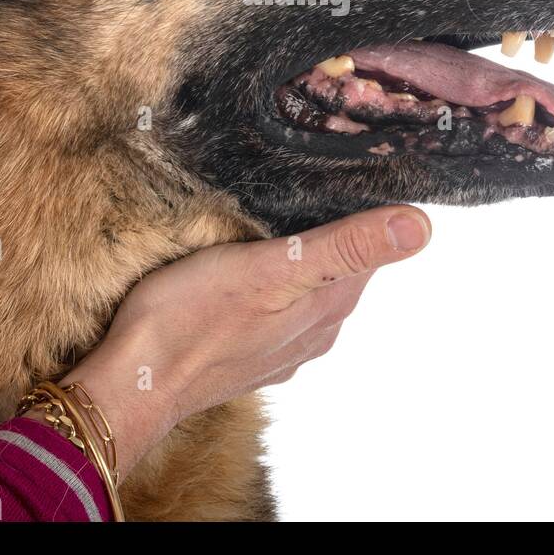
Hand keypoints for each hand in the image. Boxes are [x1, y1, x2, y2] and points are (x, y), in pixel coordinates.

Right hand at [38, 205, 430, 471]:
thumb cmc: (191, 319)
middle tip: (318, 179)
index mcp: (329, 303)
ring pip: (311, 288)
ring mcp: (283, 347)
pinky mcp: (250, 354)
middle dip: (338, 228)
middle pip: (344, 267)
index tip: (356, 169)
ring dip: (306, 256)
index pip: (374, 247)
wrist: (132, 386)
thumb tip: (421, 227)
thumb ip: (345, 247)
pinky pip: (279, 310)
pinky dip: (277, 284)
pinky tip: (255, 269)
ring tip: (284, 215)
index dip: (368, 207)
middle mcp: (316, 330)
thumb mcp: (272, 267)